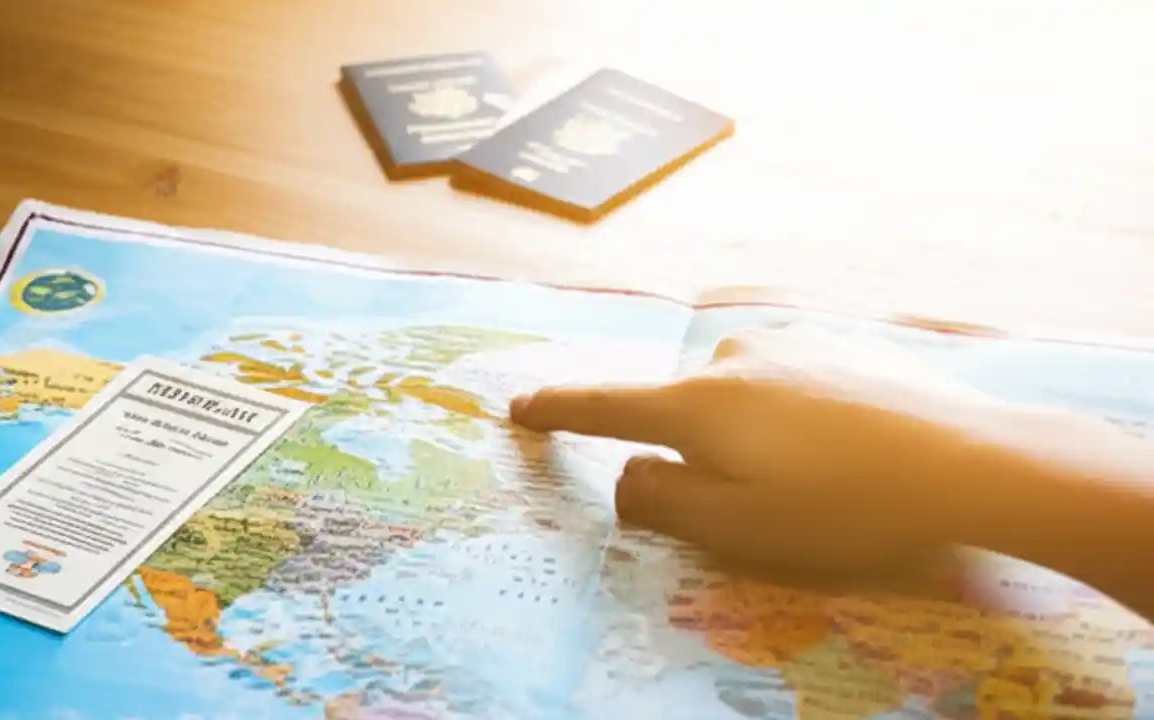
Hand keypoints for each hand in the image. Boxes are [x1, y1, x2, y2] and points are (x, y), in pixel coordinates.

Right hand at [509, 327, 1016, 572]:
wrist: (968, 459)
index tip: (516, 409)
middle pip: (683, 410)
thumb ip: (663, 501)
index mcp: (697, 405)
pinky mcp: (836, 343)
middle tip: (760, 499)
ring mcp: (787, 343)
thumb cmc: (841, 505)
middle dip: (697, 451)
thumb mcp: (737, 527)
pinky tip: (849, 447)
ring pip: (739, 397)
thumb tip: (627, 474)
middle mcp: (731, 356)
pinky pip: (788, 384)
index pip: (605, 408)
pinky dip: (798, 418)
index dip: (556, 412)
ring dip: (754, 434)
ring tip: (818, 477)